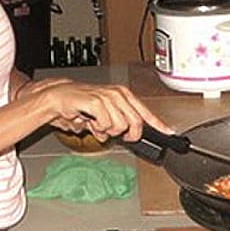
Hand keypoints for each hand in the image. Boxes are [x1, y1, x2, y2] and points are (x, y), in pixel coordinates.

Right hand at [39, 82, 167, 141]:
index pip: (145, 113)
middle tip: (111, 132)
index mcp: (123, 95)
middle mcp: (118, 94)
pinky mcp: (96, 102)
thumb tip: (130, 136)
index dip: (158, 124)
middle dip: (125, 134)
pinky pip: (105, 124)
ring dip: (106, 130)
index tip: (170, 133)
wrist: (59, 98)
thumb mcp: (105, 117)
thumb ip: (119, 125)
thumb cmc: (80, 106)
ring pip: (120, 126)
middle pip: (135, 123)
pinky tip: (90, 121)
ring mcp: (108, 97)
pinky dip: (97, 128)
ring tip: (96, 124)